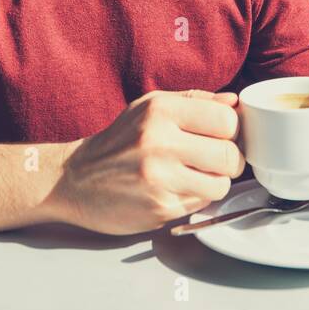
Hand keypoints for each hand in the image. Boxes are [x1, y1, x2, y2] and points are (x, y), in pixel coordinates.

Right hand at [49, 89, 245, 234]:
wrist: (73, 180)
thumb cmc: (119, 142)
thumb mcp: (150, 108)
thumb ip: (196, 101)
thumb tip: (235, 102)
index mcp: (161, 111)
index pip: (227, 120)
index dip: (231, 131)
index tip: (222, 137)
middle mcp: (159, 142)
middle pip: (230, 155)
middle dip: (229, 161)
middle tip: (214, 161)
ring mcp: (159, 178)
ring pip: (221, 184)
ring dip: (215, 183)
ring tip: (194, 176)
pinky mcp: (158, 208)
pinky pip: (200, 204)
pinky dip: (195, 198)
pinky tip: (175, 189)